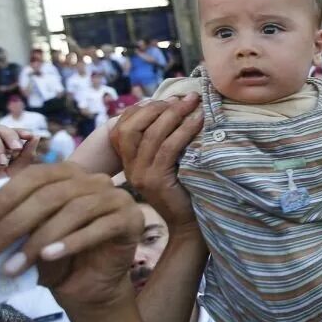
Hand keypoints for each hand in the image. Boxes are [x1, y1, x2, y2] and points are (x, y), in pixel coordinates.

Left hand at [0, 162, 141, 312]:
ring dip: (38, 240)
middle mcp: (92, 179)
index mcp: (66, 174)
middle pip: (49, 194)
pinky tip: (49, 258)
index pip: (32, 177)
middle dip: (11, 225)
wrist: (89, 288)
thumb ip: (11, 226)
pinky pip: (100, 227)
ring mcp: (116, 197)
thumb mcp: (27, 239)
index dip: (2, 199)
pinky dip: (72, 242)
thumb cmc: (55, 260)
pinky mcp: (131, 218)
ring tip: (11, 268)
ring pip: (73, 210)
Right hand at [110, 94, 202, 233]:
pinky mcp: (156, 181)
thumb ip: (163, 139)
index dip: (143, 107)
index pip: (122, 125)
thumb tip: (176, 103)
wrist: (188, 223)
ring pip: (152, 134)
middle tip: (185, 98)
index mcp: (128, 161)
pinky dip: (184, 130)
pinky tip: (199, 120)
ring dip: (175, 114)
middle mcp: (130, 167)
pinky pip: (168, 148)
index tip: (169, 98)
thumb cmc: (184, 187)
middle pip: (131, 126)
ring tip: (194, 103)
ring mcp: (140, 175)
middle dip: (159, 107)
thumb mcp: (168, 160)